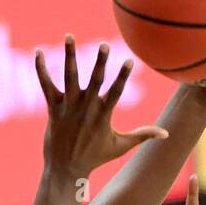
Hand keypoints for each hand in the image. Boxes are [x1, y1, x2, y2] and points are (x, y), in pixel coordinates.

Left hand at [36, 35, 166, 181]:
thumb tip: (167, 133)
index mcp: (103, 115)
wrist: (66, 169)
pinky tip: (38, 52)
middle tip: (104, 44)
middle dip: (100, 63)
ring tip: (69, 35)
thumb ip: (143, 135)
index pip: (116, 92)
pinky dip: (41, 70)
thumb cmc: (95, 157)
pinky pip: (46, 85)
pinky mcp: (53, 108)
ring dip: (70, 56)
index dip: (122, 76)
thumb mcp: (121, 147)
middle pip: (94, 81)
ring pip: (69, 77)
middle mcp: (86, 108)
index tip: (129, 60)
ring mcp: (68, 107)